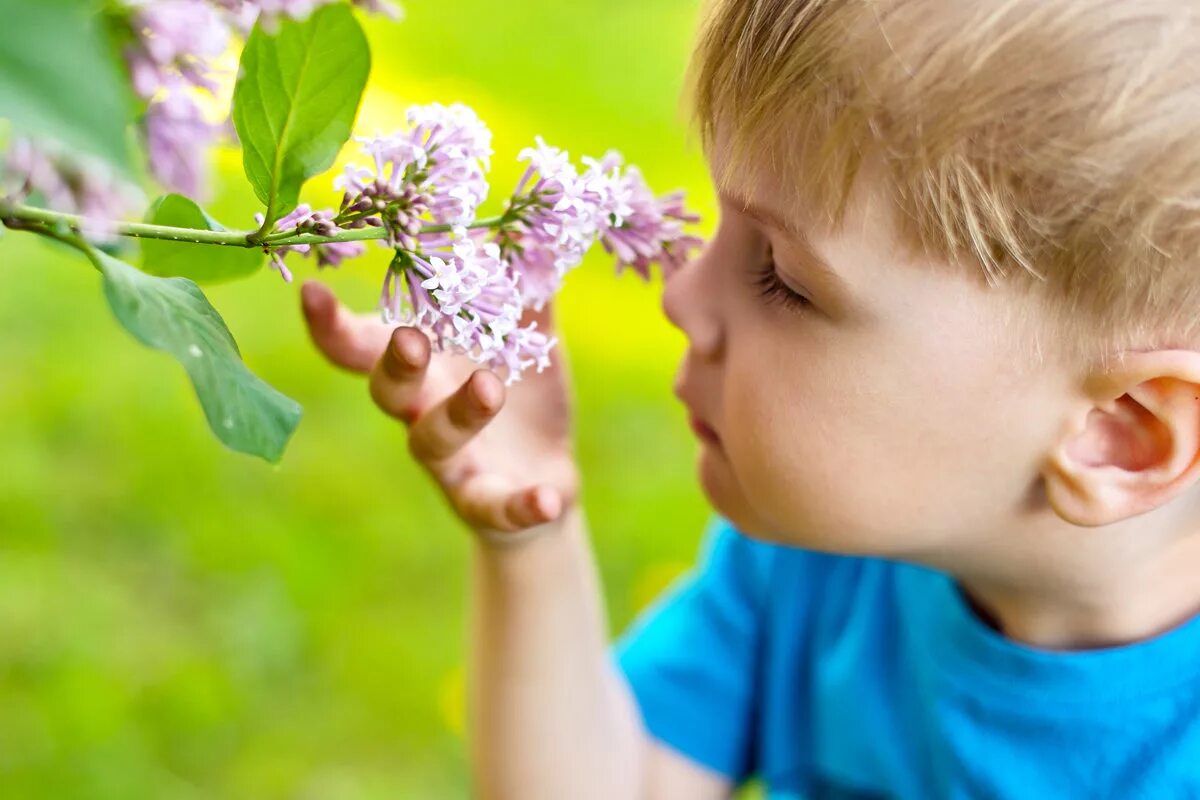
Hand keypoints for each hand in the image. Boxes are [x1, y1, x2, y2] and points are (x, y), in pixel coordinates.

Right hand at [300, 281, 579, 539]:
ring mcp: (451, 462)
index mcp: (422, 365)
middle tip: (411, 339)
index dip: (331, 325)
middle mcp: (421, 412)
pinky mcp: (486, 503)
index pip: (362, 343)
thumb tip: (534, 227)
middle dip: (393, 364)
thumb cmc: (520, 394)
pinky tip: (550, 499)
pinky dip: (522, 505)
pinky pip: (497, 507)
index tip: (313, 292)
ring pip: (433, 442)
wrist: (545, 479)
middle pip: (387, 391)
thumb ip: (525, 288)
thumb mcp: (528, 337)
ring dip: (458, 414)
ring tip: (490, 386)